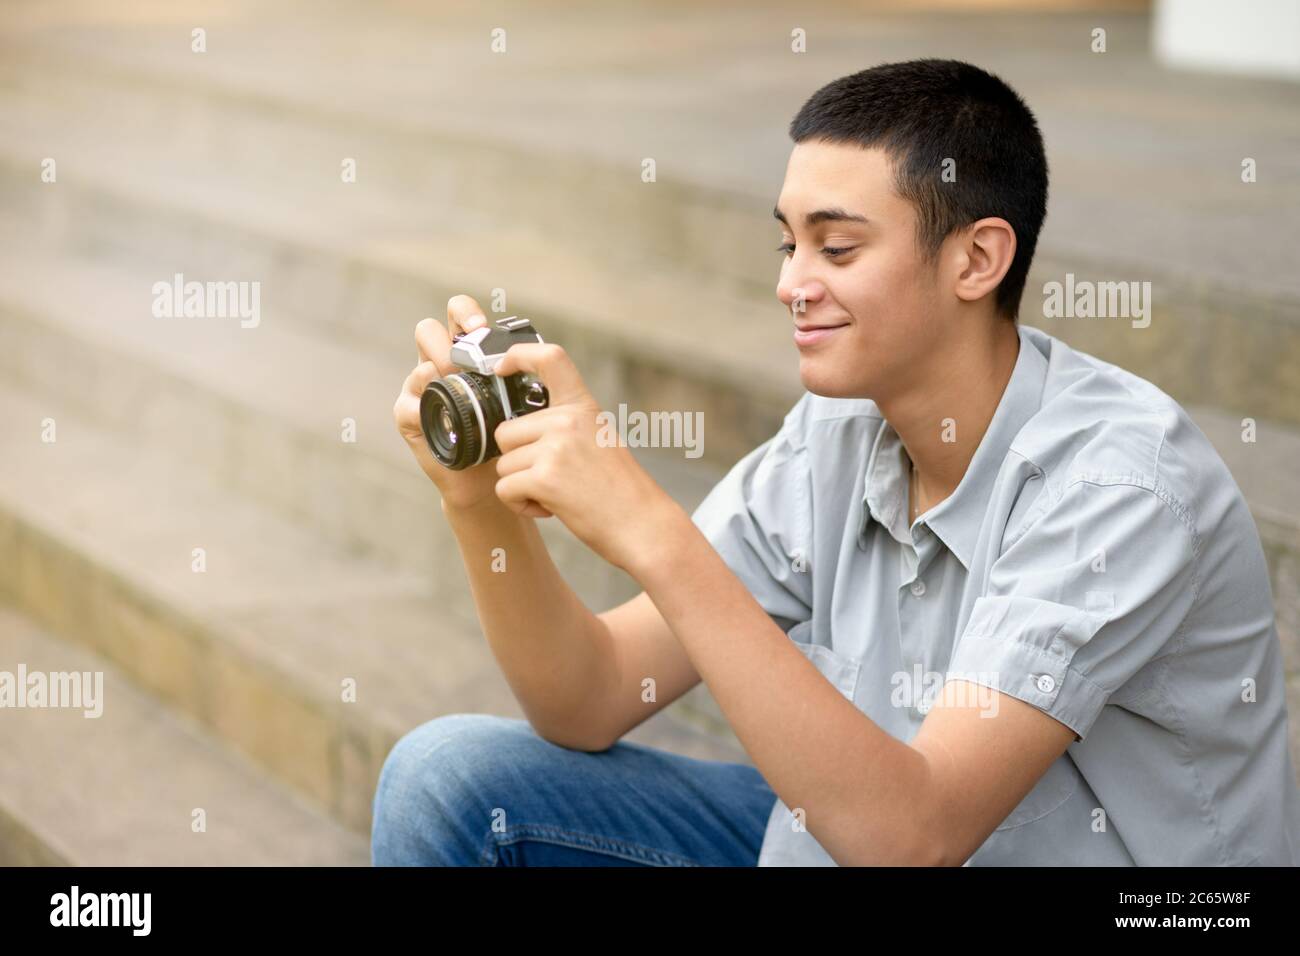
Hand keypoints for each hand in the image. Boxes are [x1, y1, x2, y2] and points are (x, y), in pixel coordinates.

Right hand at [393, 295, 509, 510]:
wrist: (490, 479)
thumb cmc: (510, 435)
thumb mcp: (523, 402)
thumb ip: (527, 378)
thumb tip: (540, 356)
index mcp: (468, 352)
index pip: (459, 315)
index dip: (466, 314)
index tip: (482, 330)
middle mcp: (441, 364)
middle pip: (428, 329)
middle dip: (445, 340)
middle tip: (465, 358)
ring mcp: (422, 389)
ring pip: (419, 364)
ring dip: (438, 368)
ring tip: (457, 384)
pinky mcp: (410, 417)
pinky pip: (408, 404)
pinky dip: (423, 407)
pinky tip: (441, 416)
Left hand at [491, 342, 681, 572]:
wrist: (643, 525)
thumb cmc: (619, 490)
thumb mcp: (598, 438)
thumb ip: (565, 424)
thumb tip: (518, 425)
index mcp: (582, 406)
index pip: (549, 358)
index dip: (517, 355)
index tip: (500, 366)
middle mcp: (567, 420)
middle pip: (506, 432)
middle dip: (518, 460)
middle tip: (553, 479)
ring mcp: (556, 447)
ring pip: (504, 464)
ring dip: (521, 486)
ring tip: (558, 495)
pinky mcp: (545, 477)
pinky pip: (505, 489)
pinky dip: (521, 505)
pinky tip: (550, 508)